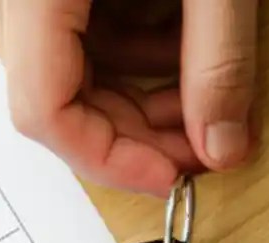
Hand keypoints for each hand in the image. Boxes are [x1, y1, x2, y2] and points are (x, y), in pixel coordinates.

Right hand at [0, 0, 258, 196]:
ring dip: (145, 97)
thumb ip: (220, 60)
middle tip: (206, 143)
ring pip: (73, 79)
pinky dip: (138, 57)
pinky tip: (186, 44)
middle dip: (140, 134)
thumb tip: (224, 145)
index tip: (169, 174)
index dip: (110, 158)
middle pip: (59, 104)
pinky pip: (80, 42)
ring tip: (208, 87)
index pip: (45, 111)